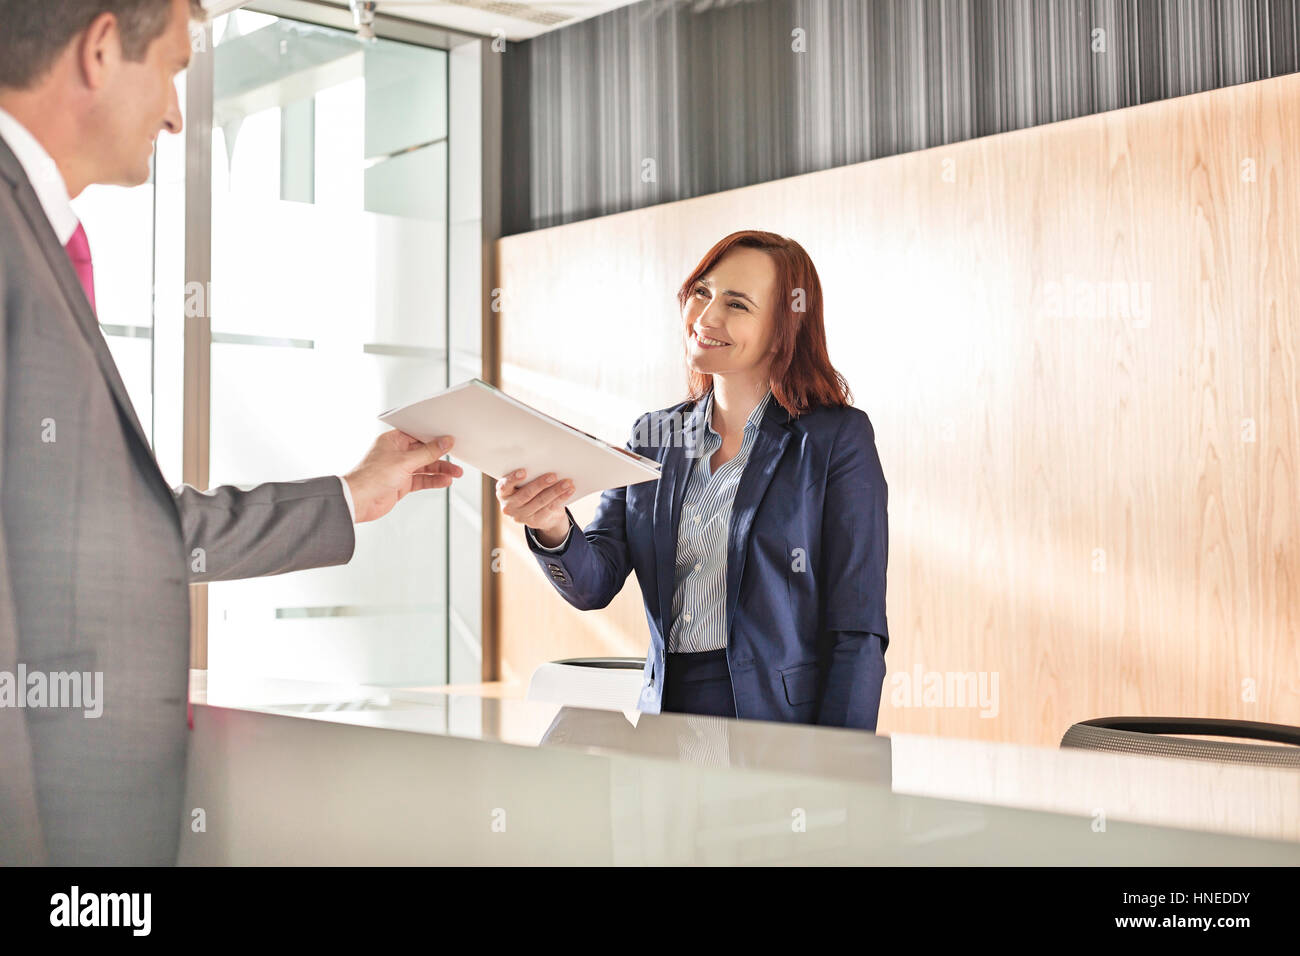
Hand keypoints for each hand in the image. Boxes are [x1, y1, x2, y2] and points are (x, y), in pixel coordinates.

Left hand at [344, 430, 462, 522]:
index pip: (417, 435)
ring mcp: (399, 469)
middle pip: (424, 452)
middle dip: (441, 456)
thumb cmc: (371, 477)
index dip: (433, 437)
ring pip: (425, 467)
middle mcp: (396, 453)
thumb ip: (427, 452)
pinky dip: (433, 481)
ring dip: (440, 470)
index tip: (449, 439)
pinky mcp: (401, 484)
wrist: (358, 501)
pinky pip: (421, 480)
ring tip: (455, 473)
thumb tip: (444, 442)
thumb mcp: (405, 461)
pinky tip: (444, 481)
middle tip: (457, 458)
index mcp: (392, 441)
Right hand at [496, 469, 574, 545]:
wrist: (535, 512)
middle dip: (540, 484)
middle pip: (526, 494)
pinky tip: (569, 491)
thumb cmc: (527, 489)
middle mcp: (509, 506)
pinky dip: (561, 498)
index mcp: (503, 493)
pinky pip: (550, 508)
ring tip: (567, 482)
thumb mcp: (521, 484)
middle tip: (553, 475)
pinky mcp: (535, 521)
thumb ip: (526, 476)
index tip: (524, 471)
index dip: (513, 479)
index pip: (504, 486)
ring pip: (540, 502)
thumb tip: (545, 462)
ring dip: (556, 491)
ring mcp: (522, 516)